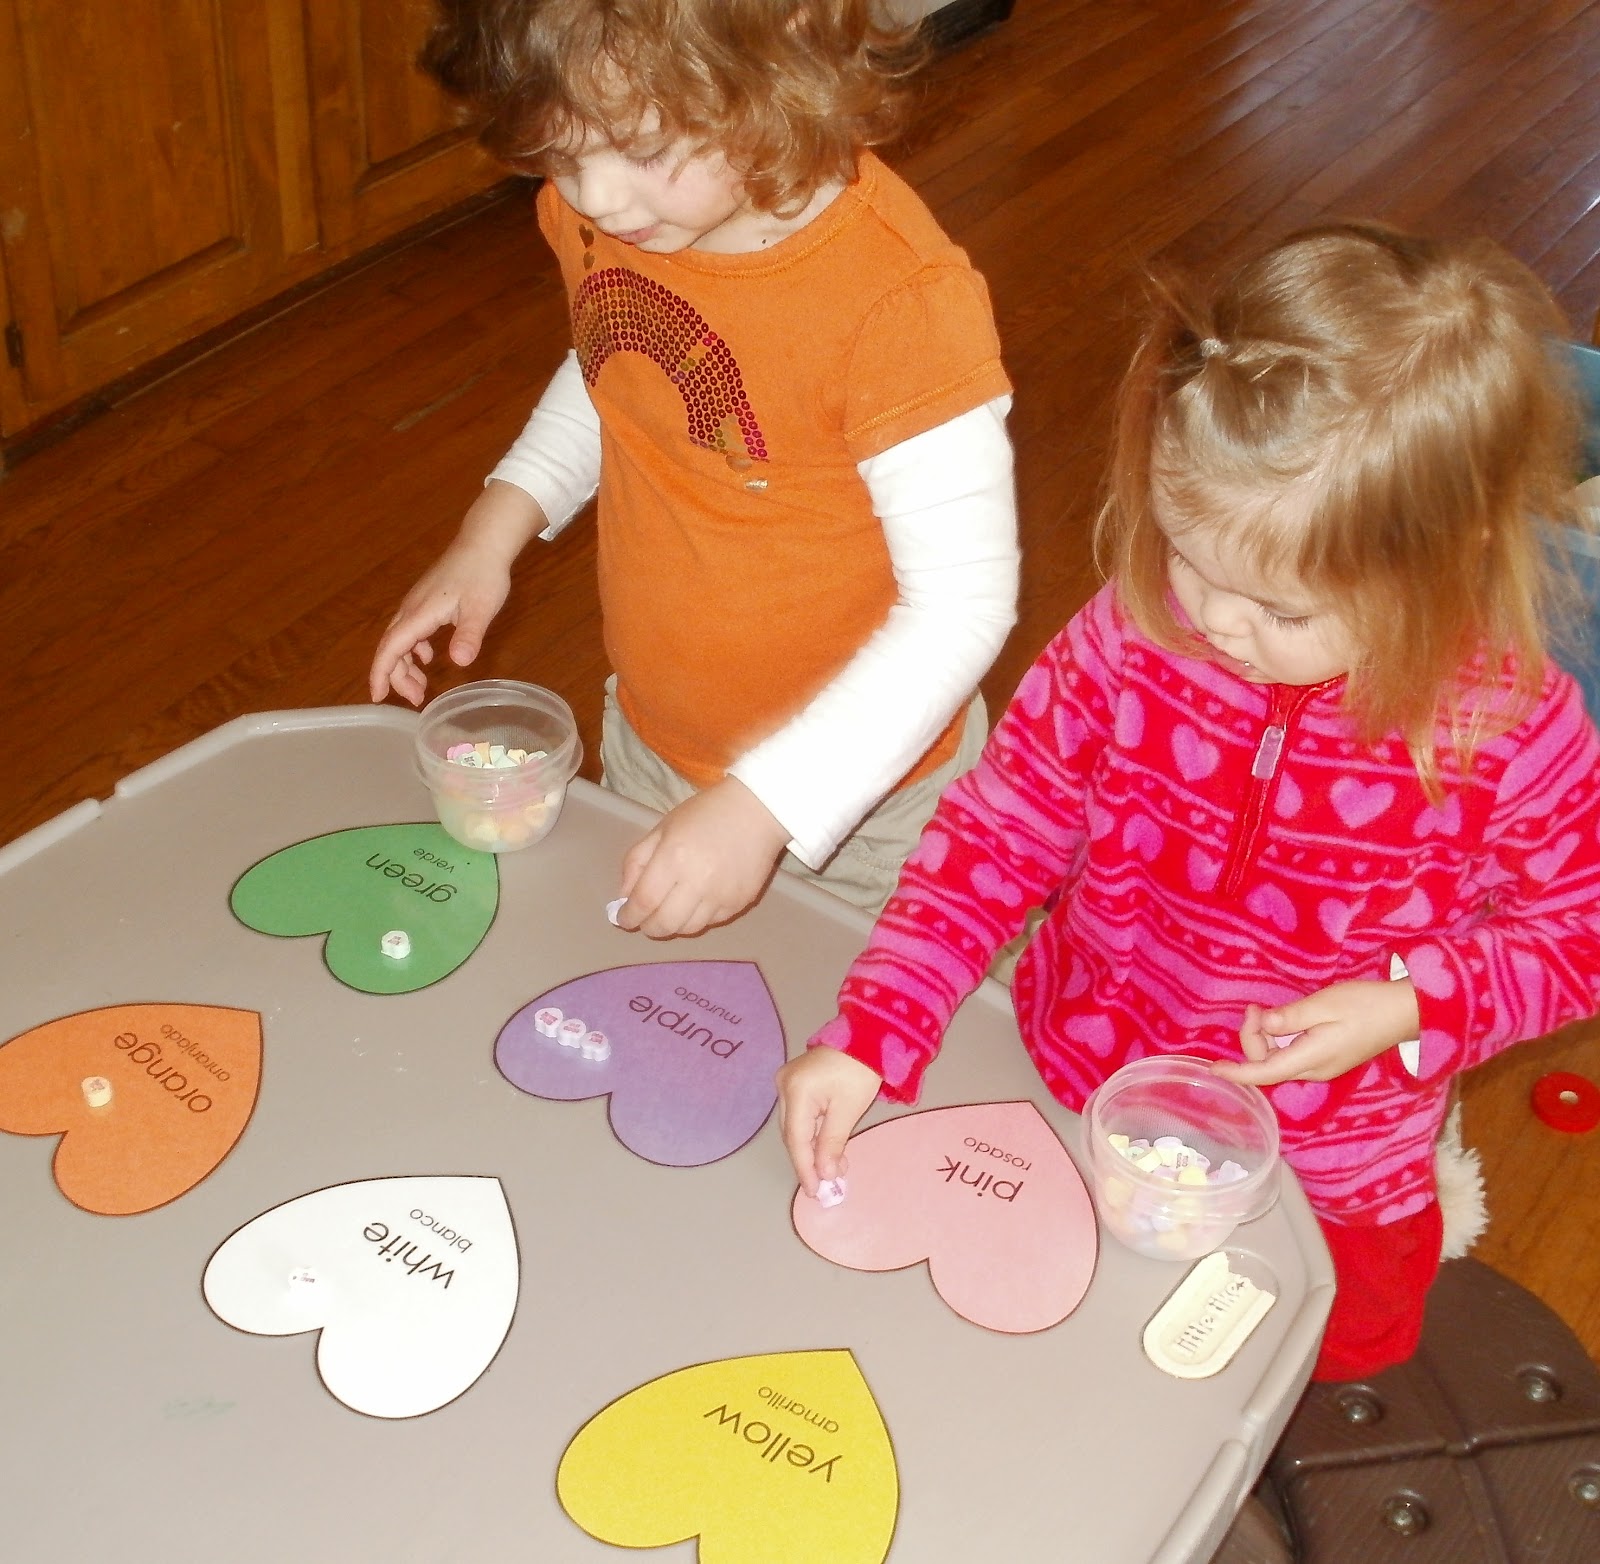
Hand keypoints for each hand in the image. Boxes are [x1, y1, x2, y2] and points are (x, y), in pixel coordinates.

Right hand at [368, 539, 511, 704]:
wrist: (484, 543)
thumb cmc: (484, 574)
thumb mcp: (481, 608)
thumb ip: (468, 635)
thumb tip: (460, 662)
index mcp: (420, 613)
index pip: (392, 648)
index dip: (382, 673)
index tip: (378, 697)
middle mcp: (412, 609)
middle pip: (393, 647)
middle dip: (397, 677)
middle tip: (417, 699)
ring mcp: (417, 604)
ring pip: (401, 640)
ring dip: (406, 665)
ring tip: (422, 688)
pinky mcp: (426, 602)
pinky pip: (411, 630)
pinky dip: (415, 649)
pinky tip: (428, 658)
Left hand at [612, 778, 791, 936]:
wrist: (757, 811)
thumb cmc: (705, 814)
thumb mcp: (662, 828)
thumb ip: (637, 861)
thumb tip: (625, 895)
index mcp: (673, 858)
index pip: (643, 901)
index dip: (629, 916)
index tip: (623, 917)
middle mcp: (697, 882)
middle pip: (664, 924)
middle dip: (648, 927)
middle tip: (645, 920)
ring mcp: (721, 896)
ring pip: (688, 929)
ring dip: (673, 925)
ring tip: (670, 911)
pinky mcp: (740, 903)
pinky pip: (712, 922)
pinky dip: (698, 918)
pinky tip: (696, 903)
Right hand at [777, 1045, 883, 1194]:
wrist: (866, 1037)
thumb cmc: (860, 1070)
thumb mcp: (849, 1110)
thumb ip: (832, 1143)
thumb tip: (826, 1174)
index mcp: (796, 1091)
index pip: (796, 1139)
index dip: (805, 1168)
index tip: (814, 1191)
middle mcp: (784, 1086)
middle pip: (792, 1133)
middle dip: (808, 1161)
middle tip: (827, 1184)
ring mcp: (787, 1082)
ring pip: (795, 1126)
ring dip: (812, 1149)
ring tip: (834, 1168)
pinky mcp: (795, 1082)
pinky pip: (800, 1115)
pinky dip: (812, 1133)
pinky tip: (827, 1147)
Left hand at [1214, 980, 1419, 1085]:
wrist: (1406, 1012)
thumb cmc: (1365, 1005)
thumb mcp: (1324, 1004)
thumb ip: (1290, 1017)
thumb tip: (1264, 1023)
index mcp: (1311, 1059)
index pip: (1265, 1073)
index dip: (1237, 1073)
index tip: (1213, 1068)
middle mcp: (1314, 1069)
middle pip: (1267, 1064)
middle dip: (1253, 1038)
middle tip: (1256, 1007)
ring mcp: (1321, 1066)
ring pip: (1278, 1059)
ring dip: (1265, 1037)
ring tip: (1267, 1009)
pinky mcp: (1327, 1058)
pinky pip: (1291, 1053)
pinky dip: (1279, 1038)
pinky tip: (1282, 1019)